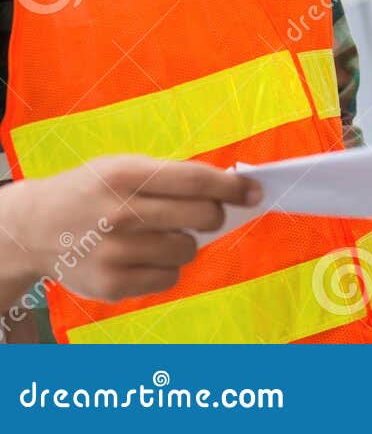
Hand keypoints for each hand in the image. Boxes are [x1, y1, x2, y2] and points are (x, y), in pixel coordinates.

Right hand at [5, 155, 261, 301]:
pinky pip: (169, 278)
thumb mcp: (124, 167)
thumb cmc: (92, 193)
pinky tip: (140, 257)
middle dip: (214, 216)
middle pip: (203, 217)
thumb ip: (172, 176)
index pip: (197, 181)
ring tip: (155, 235)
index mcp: (126, 176)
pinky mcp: (111, 285)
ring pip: (189, 251)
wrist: (33, 229)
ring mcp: (114, 252)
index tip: (256, 192)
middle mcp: (120, 214)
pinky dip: (165, 268)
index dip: (233, 187)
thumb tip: (230, 189)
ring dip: (184, 243)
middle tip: (205, 215)